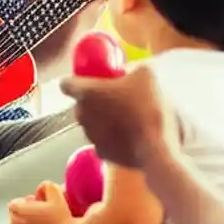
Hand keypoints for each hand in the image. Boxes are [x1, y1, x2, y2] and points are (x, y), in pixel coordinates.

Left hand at [8, 181, 72, 223]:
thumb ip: (45, 185)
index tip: (36, 201)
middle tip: (39, 210)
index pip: (13, 204)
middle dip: (24, 211)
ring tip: (43, 219)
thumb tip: (41, 189)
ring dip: (27, 221)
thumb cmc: (60, 216)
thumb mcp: (55, 191)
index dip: (24, 201)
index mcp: (20, 210)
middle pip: (14, 215)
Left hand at [60, 66, 179, 168]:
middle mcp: (82, 115)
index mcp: (86, 92)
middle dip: (94, 101)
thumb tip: (131, 70)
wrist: (157, 147)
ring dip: (103, 120)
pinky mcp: (103, 154)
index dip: (77, 80)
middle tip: (116, 97)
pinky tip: (130, 136)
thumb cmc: (148, 106)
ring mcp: (91, 137)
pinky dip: (112, 138)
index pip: (66, 83)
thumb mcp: (146, 75)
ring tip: (127, 118)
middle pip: (81, 104)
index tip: (92, 80)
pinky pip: (103, 141)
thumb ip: (132, 69)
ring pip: (92, 124)